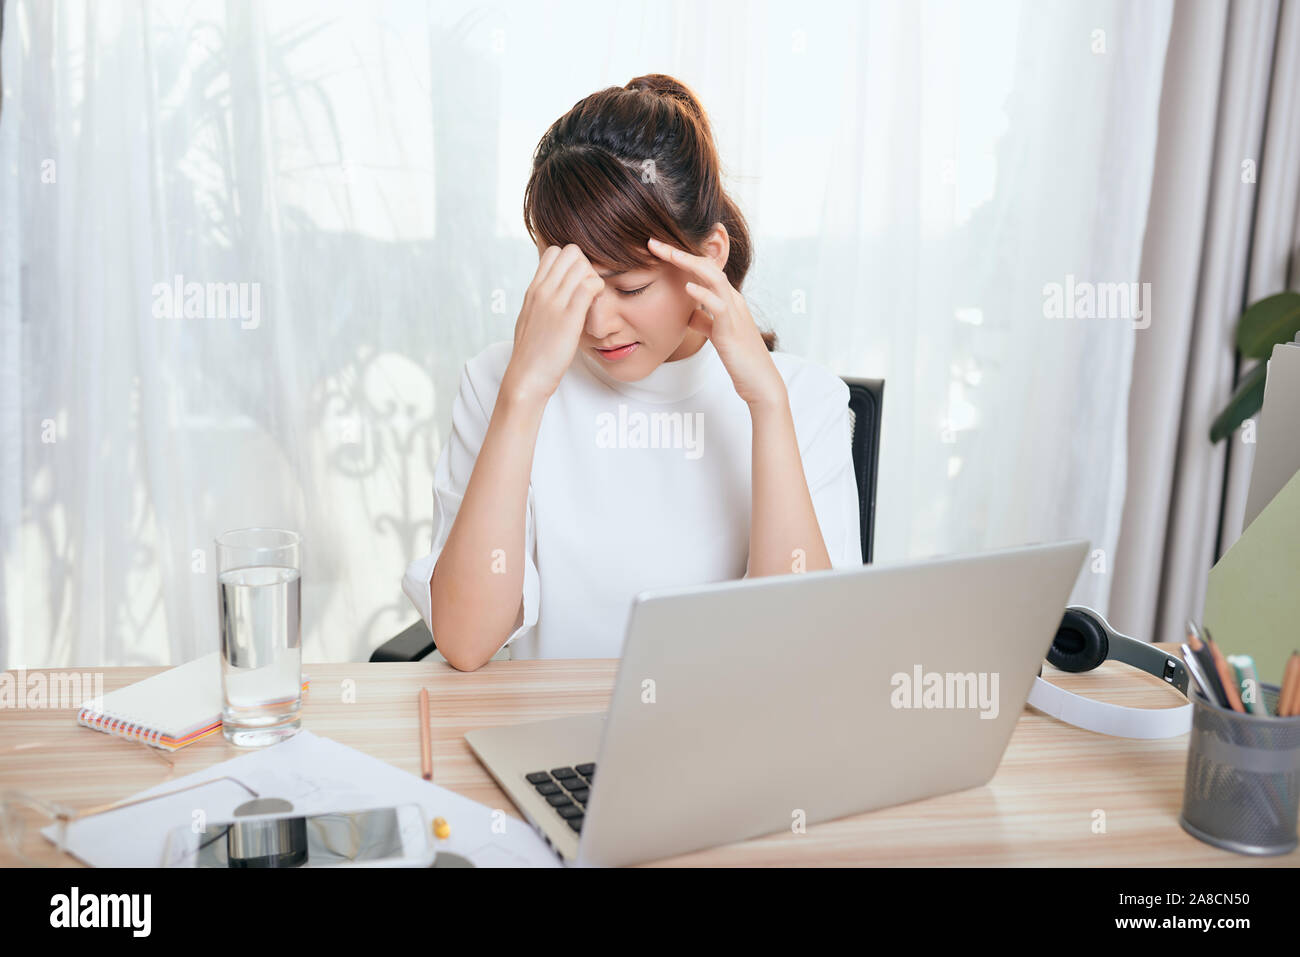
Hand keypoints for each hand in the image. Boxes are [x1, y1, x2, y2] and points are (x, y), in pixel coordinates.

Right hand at [503, 244, 604, 404]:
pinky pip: (590, 286)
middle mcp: (542, 290)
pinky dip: (599, 291)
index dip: (570, 262)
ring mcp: (555, 301)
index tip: (577, 281)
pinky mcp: (569, 317)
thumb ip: (540, 301)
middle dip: (585, 264)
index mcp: (533, 289)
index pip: (554, 251)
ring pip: (582, 264)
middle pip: (570, 251)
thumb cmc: (532, 351)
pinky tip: (596, 308)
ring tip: (594, 299)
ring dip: (594, 277)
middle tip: (589, 288)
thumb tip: (549, 293)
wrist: (527, 376)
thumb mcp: (531, 318)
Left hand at [646, 236, 785, 407]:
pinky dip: (703, 294)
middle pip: (707, 266)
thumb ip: (704, 320)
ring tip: (668, 254)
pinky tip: (687, 288)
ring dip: (690, 264)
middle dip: (680, 253)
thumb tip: (688, 312)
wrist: (759, 380)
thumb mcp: (716, 334)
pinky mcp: (732, 330)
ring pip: (715, 278)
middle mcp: (733, 300)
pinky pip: (719, 306)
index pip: (704, 270)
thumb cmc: (739, 357)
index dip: (681, 258)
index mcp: (728, 299)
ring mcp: (735, 313)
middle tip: (654, 243)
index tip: (657, 250)